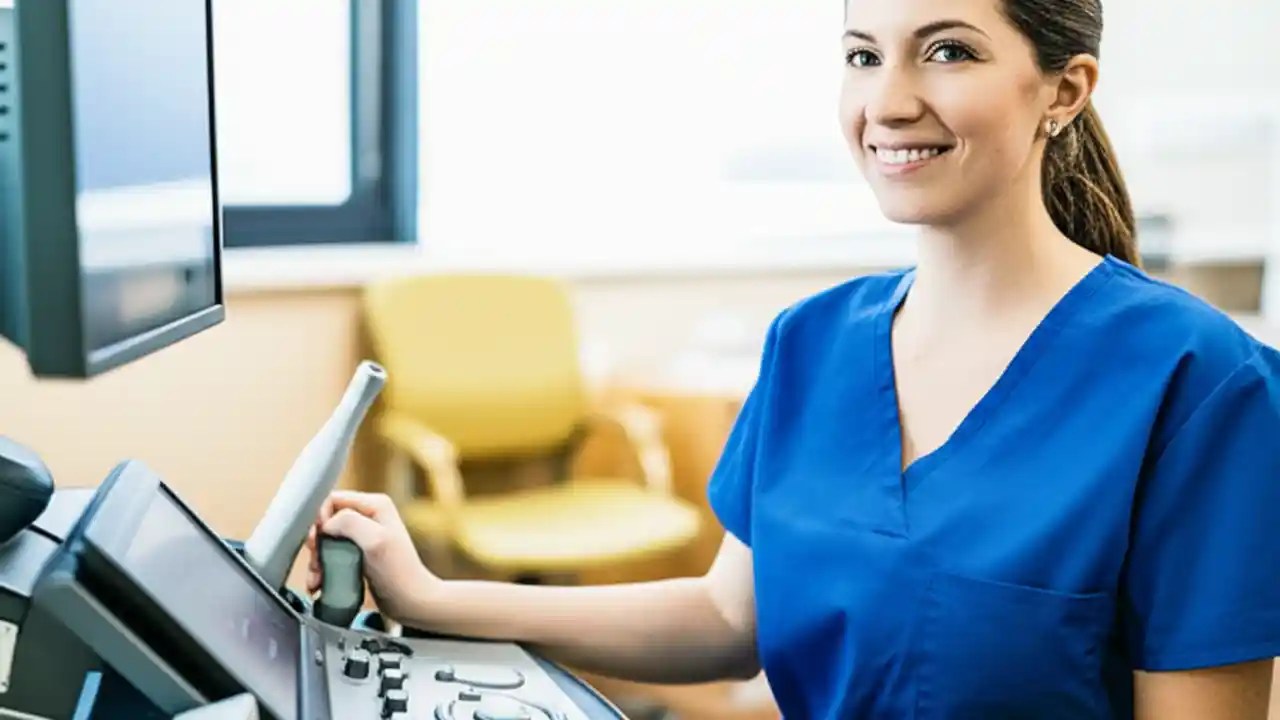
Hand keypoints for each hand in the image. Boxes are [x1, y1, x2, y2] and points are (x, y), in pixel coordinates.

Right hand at [304, 490, 442, 623]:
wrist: (411, 602)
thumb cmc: (399, 573)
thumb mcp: (375, 541)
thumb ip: (350, 523)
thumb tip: (326, 523)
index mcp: (375, 505)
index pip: (332, 499)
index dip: (319, 519)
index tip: (316, 541)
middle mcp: (369, 516)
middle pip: (326, 521)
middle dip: (316, 543)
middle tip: (316, 563)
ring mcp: (363, 536)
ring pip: (326, 541)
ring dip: (317, 560)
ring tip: (317, 579)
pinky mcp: (359, 554)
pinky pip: (332, 556)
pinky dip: (323, 569)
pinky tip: (320, 583)